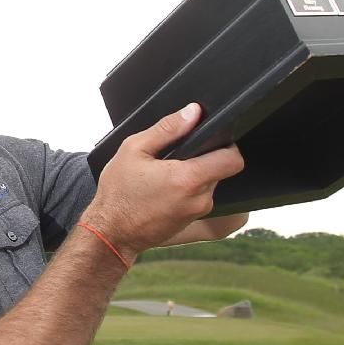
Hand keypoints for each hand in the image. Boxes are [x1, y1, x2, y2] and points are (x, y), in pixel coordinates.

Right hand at [82, 103, 243, 261]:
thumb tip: (193, 112)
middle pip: (220, 169)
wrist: (111, 232)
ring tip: (165, 174)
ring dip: (194, 175)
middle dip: (204, 159)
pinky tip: (164, 189)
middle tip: (175, 157)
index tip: (211, 140)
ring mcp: (197, 213)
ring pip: (209, 183)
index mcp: (188, 179)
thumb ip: (167, 128)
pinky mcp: (191, 221)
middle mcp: (199, 199)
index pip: (232, 160)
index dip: (227, 145)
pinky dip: (187, 190)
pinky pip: (199, 197)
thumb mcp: (134, 149)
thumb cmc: (119, 193)